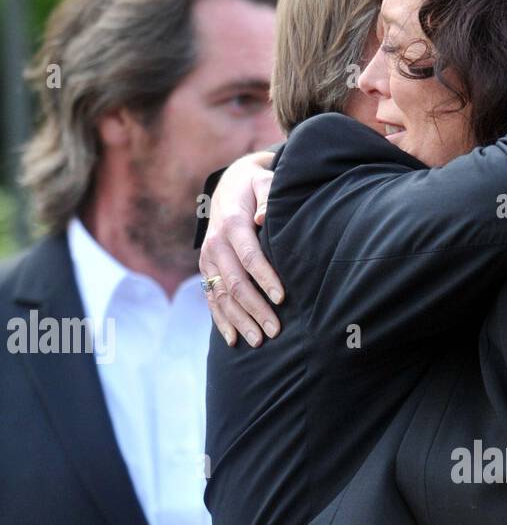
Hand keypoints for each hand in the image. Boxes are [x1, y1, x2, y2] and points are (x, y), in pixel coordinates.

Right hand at [200, 151, 281, 347]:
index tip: (282, 298)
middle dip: (256, 308)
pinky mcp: (206, 271)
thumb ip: (267, 197)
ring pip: (222, 296)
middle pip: (235, 283)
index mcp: (232, 224)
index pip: (249, 256)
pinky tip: (234, 340)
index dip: (265, 278)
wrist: (229, 187)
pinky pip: (211, 299)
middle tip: (276, 330)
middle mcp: (215, 244)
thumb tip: (262, 217)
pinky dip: (222, 321)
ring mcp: (208, 260)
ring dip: (240, 321)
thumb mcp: (263, 183)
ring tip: (259, 341)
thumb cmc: (255, 187)